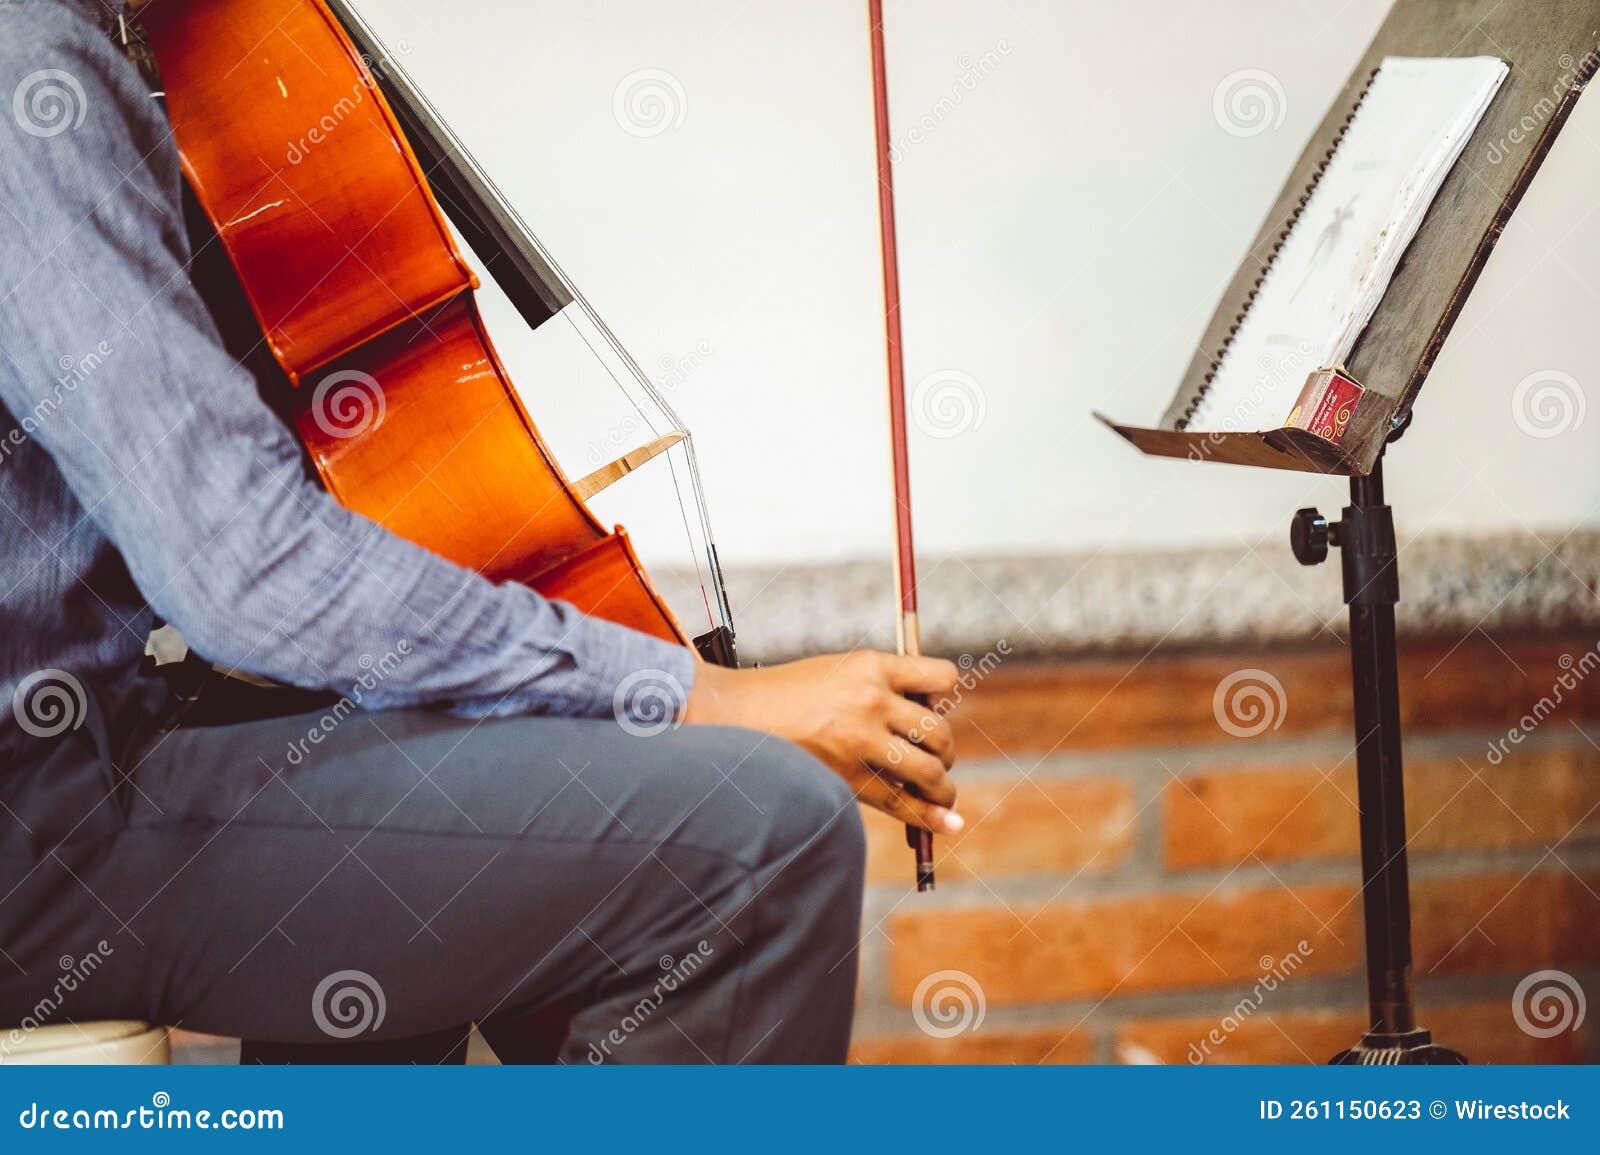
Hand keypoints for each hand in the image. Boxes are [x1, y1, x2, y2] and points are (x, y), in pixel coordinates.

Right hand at [683, 651, 960, 831]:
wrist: (736, 714)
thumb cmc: (788, 695)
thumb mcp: (838, 671)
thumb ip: (882, 689)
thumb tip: (933, 722)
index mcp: (871, 666)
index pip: (942, 678)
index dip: (942, 697)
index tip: (929, 708)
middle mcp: (871, 700)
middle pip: (939, 731)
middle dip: (945, 750)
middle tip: (936, 760)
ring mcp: (859, 741)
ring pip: (929, 769)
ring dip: (941, 786)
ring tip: (938, 791)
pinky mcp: (846, 778)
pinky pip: (902, 802)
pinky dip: (931, 815)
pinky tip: (948, 822)